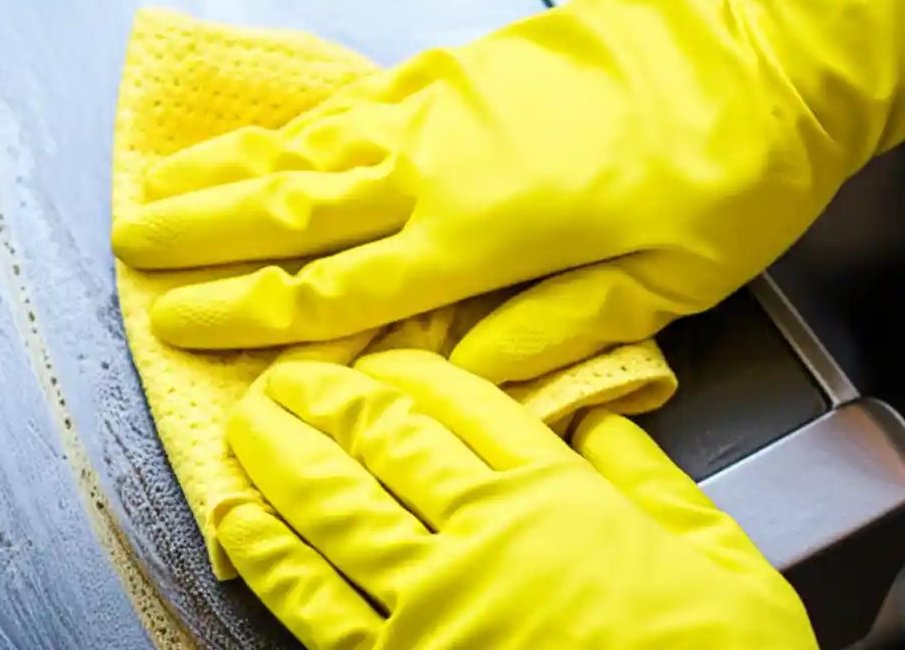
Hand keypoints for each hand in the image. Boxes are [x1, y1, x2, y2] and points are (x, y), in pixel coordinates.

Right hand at [113, 0, 903, 383]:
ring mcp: (443, 105)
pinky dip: (290, 125)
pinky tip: (257, 136)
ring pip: (306, 145)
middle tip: (124, 243)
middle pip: (289, 205)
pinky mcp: (460, 66)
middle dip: (196, 230)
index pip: (328, 286)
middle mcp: (440, 165)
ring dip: (223, 169)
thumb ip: (548, 326)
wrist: (768, 53)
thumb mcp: (660, 284)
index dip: (241, 310)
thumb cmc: (727, 175)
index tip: (173, 319)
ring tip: (155, 183)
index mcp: (480, 234)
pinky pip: (353, 101)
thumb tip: (456, 366)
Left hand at [218, 350, 816, 648]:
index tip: (381, 358)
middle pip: (384, 442)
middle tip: (287, 373)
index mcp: (560, 500)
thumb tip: (607, 420)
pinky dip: (266, 552)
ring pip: (335, 504)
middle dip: (326, 398)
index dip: (413, 374)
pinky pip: (312, 601)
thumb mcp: (727, 566)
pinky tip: (233, 516)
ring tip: (245, 419)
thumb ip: (660, 483)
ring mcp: (429, 603)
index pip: (468, 409)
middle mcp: (482, 536)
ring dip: (280, 455)